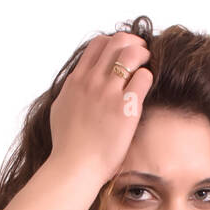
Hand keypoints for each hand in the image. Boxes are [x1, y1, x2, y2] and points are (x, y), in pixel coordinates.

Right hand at [48, 31, 152, 183]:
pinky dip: (148, 77)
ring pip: (132, 54)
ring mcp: (108, 93)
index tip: (123, 53)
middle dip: (134, 44)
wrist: (74, 167)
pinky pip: (143, 77)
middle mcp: (92, 81)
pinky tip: (147, 89)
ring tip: (148, 66)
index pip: (99, 44)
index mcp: (76, 80)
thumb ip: (70, 93)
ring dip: (144, 56)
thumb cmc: (67, 147)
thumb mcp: (60, 111)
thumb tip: (74, 87)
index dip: (115, 43)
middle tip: (142, 55)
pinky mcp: (125, 108)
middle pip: (117, 42)